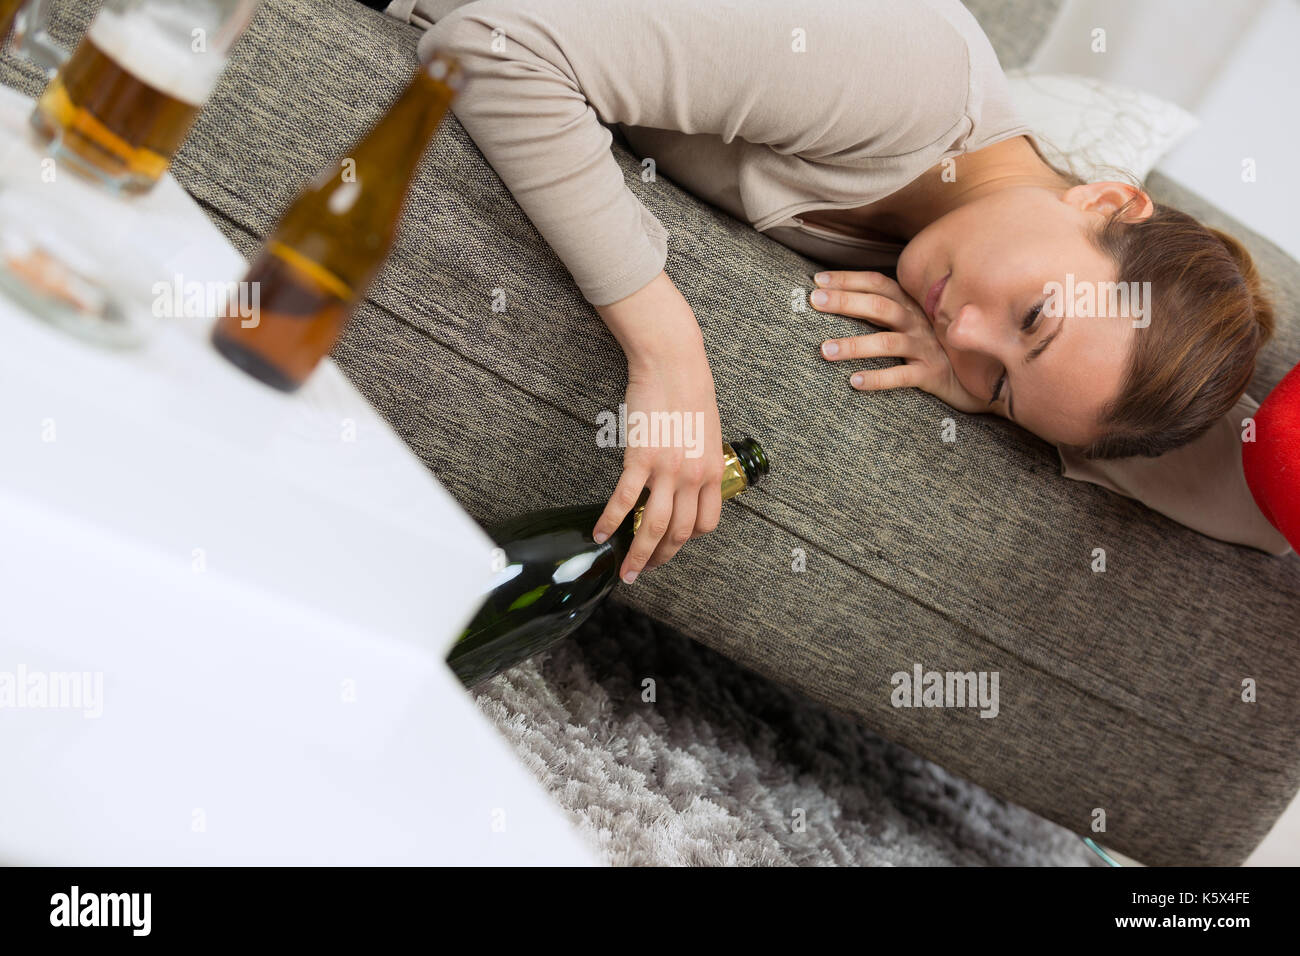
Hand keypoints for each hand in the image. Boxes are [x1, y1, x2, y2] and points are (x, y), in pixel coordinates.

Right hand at [590, 272, 725, 582]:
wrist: (673, 363)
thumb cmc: (690, 389)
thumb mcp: (707, 431)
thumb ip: (698, 458)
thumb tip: (688, 474)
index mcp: (712, 470)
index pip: (707, 522)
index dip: (690, 539)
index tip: (674, 544)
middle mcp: (692, 476)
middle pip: (680, 533)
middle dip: (662, 557)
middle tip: (646, 568)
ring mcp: (667, 470)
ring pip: (654, 527)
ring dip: (639, 555)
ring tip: (627, 570)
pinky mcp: (641, 458)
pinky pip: (625, 500)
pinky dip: (611, 521)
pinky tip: (600, 533)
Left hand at [810, 270, 986, 414]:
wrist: (982, 377)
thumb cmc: (939, 347)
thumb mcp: (916, 323)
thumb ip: (888, 312)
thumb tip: (843, 302)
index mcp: (911, 305)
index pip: (878, 284)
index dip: (849, 280)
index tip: (818, 280)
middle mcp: (918, 322)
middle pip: (880, 307)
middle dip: (845, 302)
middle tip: (814, 301)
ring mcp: (926, 348)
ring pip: (887, 342)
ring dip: (854, 345)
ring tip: (824, 350)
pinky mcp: (932, 375)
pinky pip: (902, 376)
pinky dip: (878, 379)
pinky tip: (854, 382)